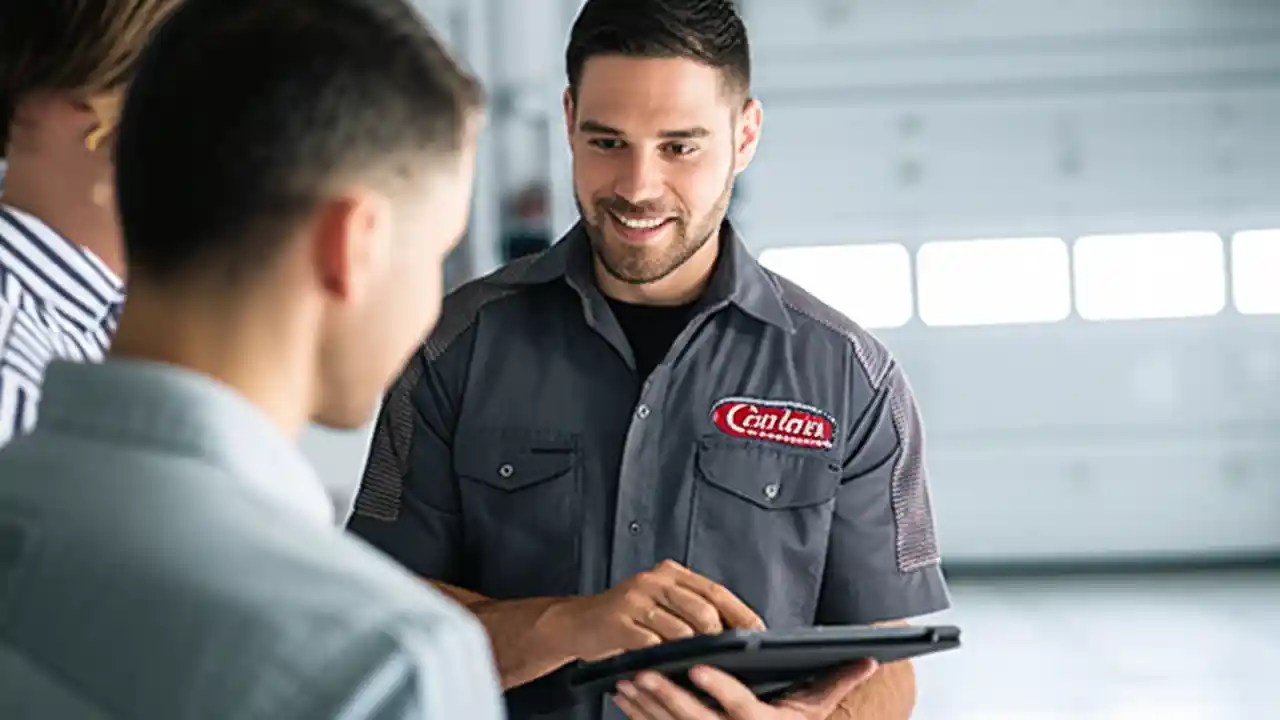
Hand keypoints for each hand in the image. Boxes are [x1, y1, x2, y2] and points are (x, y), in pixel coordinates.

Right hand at [546, 560, 765, 661]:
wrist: (577, 623)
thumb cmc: (625, 617)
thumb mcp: (660, 602)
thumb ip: (691, 607)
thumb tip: (734, 628)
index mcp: (670, 573)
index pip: (716, 591)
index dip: (740, 613)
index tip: (758, 632)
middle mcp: (654, 580)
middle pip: (703, 609)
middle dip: (719, 637)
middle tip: (725, 655)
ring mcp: (636, 599)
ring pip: (681, 629)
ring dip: (692, 652)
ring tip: (695, 664)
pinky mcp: (619, 621)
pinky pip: (653, 644)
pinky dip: (664, 659)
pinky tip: (667, 666)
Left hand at [612, 660, 877, 719]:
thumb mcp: (815, 709)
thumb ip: (835, 682)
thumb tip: (868, 658)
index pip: (738, 708)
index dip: (719, 688)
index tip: (699, 668)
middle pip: (693, 719)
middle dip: (666, 695)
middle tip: (643, 672)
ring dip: (644, 704)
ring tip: (625, 678)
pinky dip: (638, 715)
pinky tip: (621, 695)